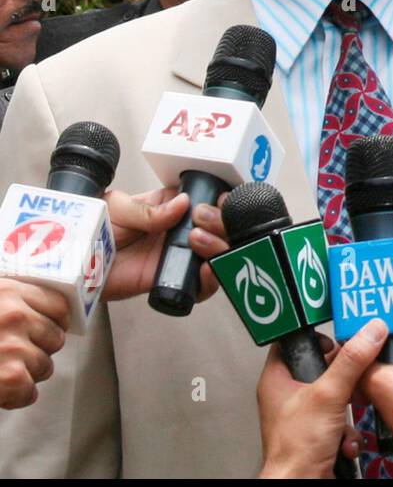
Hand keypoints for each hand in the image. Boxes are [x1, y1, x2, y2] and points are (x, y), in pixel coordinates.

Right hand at [0, 278, 70, 408]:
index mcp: (7, 291)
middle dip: (36, 351)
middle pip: (55, 338)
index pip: (59, 305)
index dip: (51, 322)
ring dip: (23, 375)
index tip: (36, 330)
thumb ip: (13, 300)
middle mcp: (13, 315)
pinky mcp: (10, 377)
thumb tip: (52, 310)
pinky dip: (13, 398)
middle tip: (6, 355)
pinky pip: (29, 392)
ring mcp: (12, 346)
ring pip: (44, 366)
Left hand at [103, 190, 229, 301]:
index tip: (220, 201)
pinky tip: (207, 269)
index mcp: (171, 207)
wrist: (76, 264)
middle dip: (222, 224)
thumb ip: (150, 210)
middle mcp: (180, 232)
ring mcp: (179, 256)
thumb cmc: (94, 230)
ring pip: (217, 254)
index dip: (220, 202)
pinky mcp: (173, 280)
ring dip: (219, 247)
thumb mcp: (119, 208)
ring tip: (199, 242)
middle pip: (219, 228)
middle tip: (205, 222)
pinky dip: (212, 279)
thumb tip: (182, 203)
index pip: (207, 201)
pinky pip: (201, 284)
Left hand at [256, 320, 385, 478]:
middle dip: (344, 378)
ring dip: (349, 407)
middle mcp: (288, 395)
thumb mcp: (329, 395)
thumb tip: (370, 331)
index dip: (315, 337)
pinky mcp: (318, 433)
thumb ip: (351, 362)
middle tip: (354, 375)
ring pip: (336, 395)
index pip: (293, 343)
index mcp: (278, 380)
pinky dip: (348, 430)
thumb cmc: (295, 449)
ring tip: (349, 413)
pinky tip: (345, 440)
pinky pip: (341, 420)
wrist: (301, 486)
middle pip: (322, 368)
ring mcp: (304, 416)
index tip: (337, 337)